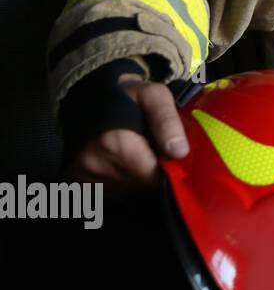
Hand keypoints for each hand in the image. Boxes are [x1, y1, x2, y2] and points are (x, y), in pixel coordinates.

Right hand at [64, 73, 189, 196]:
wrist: (90, 98)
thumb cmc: (128, 96)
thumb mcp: (154, 96)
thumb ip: (167, 121)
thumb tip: (179, 152)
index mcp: (113, 143)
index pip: (152, 175)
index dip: (168, 167)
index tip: (170, 154)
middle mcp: (94, 164)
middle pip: (141, 185)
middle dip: (153, 171)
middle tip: (152, 149)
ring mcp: (83, 176)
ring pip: (128, 191)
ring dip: (138, 177)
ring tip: (136, 153)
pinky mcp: (78, 184)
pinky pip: (112, 194)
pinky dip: (123, 182)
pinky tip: (122, 163)